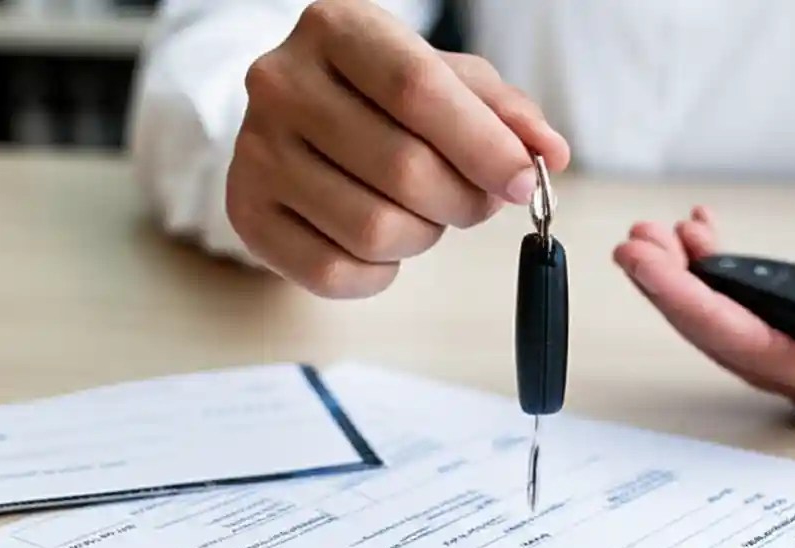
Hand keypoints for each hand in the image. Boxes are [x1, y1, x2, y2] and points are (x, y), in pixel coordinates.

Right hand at [227, 0, 568, 297]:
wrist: (297, 119)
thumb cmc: (383, 97)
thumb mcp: (447, 80)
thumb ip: (504, 112)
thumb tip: (549, 154)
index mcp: (336, 28)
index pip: (418, 91)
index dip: (483, 147)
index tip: (525, 181)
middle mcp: (282, 83)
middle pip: (403, 170)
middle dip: (463, 201)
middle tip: (476, 201)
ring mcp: (255, 151)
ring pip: (373, 229)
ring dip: (423, 238)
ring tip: (422, 214)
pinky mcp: (246, 213)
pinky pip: (334, 272)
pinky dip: (379, 272)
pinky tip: (382, 243)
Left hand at [613, 187, 794, 429]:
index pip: (760, 352)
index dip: (696, 309)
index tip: (650, 269)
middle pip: (733, 346)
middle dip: (677, 294)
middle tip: (634, 245)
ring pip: (734, 330)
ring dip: (689, 283)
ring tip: (652, 235)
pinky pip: (752, 312)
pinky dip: (721, 274)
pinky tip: (699, 236)